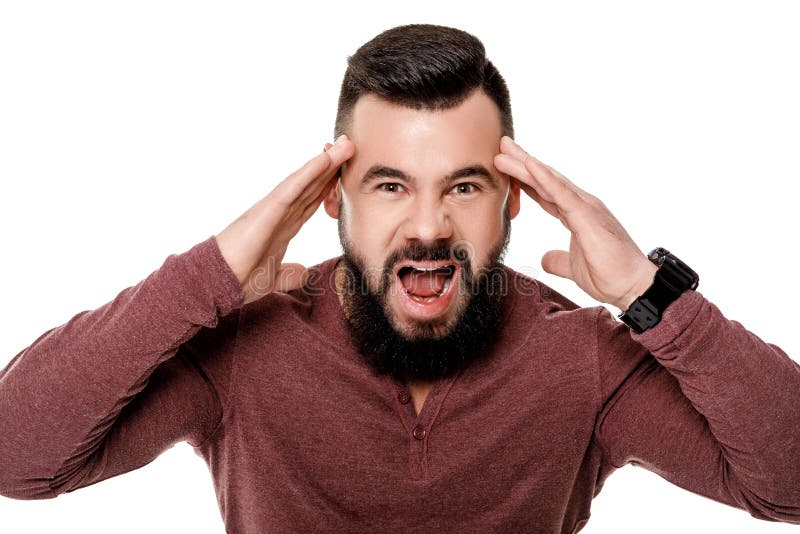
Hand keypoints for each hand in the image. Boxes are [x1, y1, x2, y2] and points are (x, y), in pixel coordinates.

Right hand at [215, 134, 354, 304]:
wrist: (216, 285)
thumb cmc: (238, 280)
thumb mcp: (274, 278)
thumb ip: (290, 273)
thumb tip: (303, 272)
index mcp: (284, 227)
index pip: (312, 201)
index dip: (330, 185)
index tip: (349, 171)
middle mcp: (281, 213)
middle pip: (313, 185)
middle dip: (333, 166)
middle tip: (351, 145)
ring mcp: (274, 209)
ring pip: (305, 181)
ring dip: (326, 162)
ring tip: (346, 144)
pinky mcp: (266, 211)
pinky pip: (291, 189)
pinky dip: (308, 173)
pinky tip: (324, 159)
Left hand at [493, 136, 657, 311]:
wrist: (634, 287)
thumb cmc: (610, 275)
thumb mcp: (573, 267)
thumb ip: (558, 260)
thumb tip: (544, 258)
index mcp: (576, 214)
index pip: (545, 192)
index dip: (525, 179)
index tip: (505, 166)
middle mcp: (581, 205)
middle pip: (545, 180)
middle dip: (522, 163)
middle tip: (501, 146)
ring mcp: (586, 207)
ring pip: (550, 181)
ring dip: (526, 165)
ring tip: (505, 150)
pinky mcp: (588, 216)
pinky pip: (562, 194)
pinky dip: (545, 179)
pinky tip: (529, 165)